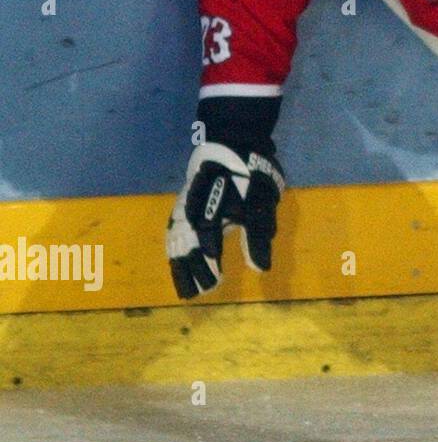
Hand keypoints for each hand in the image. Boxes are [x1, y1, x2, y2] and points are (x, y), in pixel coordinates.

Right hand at [165, 142, 284, 298]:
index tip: (215, 285)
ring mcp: (184, 208)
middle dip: (192, 272)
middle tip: (197, 295)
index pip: (208, 247)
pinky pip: (172, 232)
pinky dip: (174, 250)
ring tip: (185, 287)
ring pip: (176, 242)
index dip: (210, 268)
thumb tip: (259, 270)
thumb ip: (257, 240)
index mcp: (213, 213)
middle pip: (187, 248)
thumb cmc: (252, 180)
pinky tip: (177, 261)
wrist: (233, 146)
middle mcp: (192, 212)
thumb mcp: (261, 209)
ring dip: (180, 265)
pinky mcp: (181, 205)